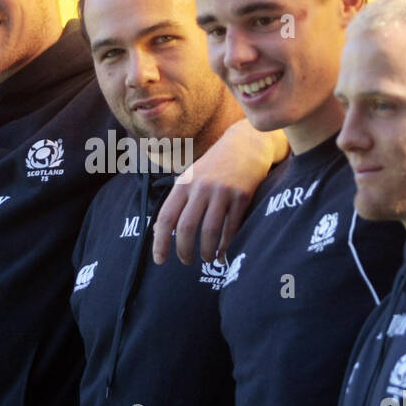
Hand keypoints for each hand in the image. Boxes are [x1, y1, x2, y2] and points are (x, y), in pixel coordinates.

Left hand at [152, 120, 275, 264]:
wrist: (246, 143)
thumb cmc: (215, 164)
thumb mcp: (191, 177)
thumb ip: (177, 201)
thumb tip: (158, 230)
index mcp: (184, 184)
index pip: (166, 217)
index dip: (160, 242)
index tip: (159, 260)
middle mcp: (201, 188)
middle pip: (186, 228)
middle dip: (184, 251)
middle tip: (186, 262)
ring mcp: (222, 192)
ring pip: (209, 231)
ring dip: (206, 251)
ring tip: (206, 258)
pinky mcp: (241, 197)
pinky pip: (231, 228)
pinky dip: (225, 246)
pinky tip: (222, 254)